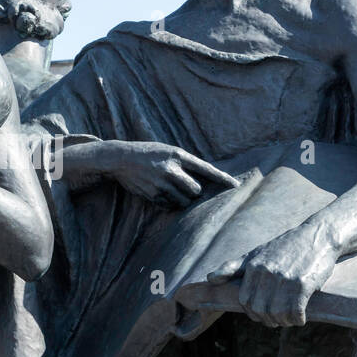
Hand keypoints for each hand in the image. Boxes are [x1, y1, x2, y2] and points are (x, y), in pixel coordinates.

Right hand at [105, 141, 238, 206]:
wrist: (121, 158)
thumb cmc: (149, 153)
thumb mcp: (168, 151)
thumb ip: (185, 163)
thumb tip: (204, 179)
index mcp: (177, 155)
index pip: (206, 169)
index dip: (222, 178)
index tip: (235, 185)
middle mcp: (170, 169)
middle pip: (196, 190)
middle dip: (195, 192)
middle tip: (189, 188)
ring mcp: (161, 183)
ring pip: (184, 200)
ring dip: (183, 199)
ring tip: (173, 189)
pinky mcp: (152, 194)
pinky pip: (170, 205)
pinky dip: (170, 202)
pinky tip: (162, 193)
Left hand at [233, 222, 339, 326]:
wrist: (318, 236)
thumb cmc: (285, 247)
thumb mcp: (255, 253)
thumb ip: (233, 267)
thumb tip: (209, 279)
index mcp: (253, 266)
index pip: (245, 301)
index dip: (253, 313)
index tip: (263, 315)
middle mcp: (266, 272)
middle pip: (260, 310)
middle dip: (268, 320)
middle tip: (277, 321)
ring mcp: (285, 278)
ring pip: (277, 314)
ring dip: (284, 322)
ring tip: (290, 320)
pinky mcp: (303, 283)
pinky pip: (295, 311)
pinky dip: (297, 319)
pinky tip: (301, 318)